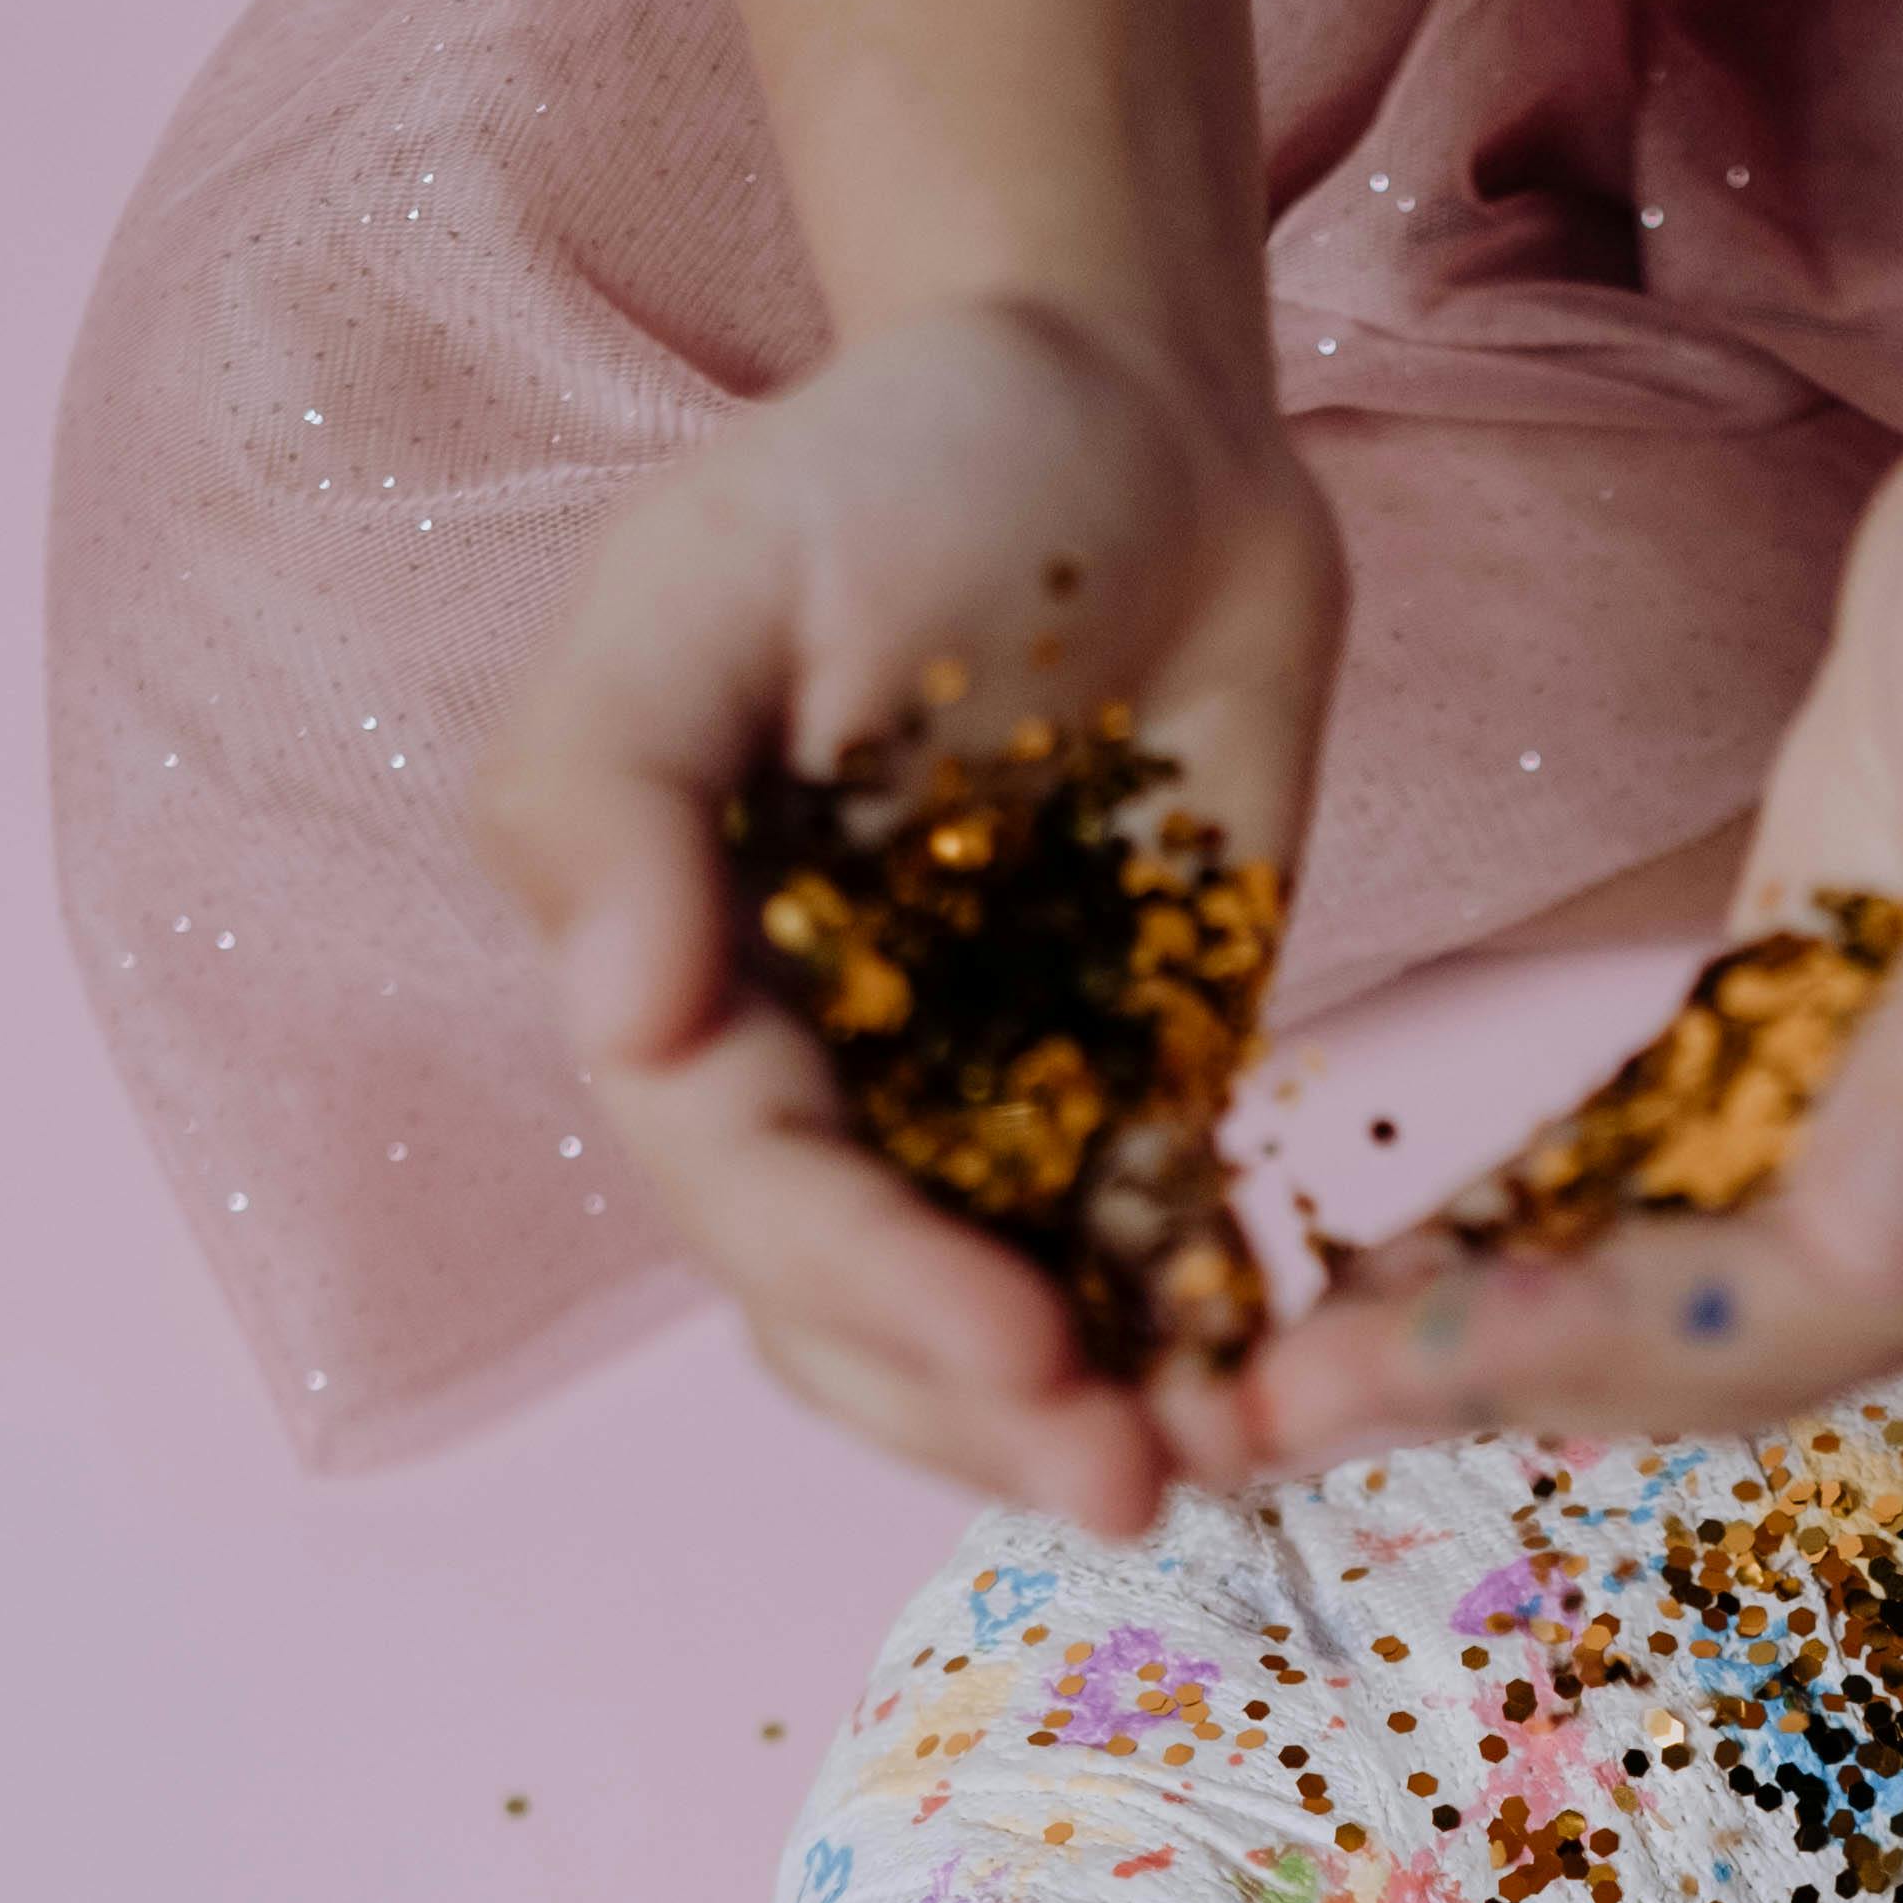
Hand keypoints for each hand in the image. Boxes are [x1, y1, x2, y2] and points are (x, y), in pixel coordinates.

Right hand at [473, 300, 1340, 1531]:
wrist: (1134, 421)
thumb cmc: (894, 466)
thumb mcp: (709, 577)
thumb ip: (619, 785)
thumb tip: (617, 1018)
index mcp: (681, 980)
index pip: (752, 1187)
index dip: (873, 1286)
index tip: (1017, 1343)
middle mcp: (809, 1077)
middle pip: (855, 1312)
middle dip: (980, 1409)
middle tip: (1126, 1482)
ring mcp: (968, 1104)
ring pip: (982, 1336)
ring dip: (1078, 1427)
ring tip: (1206, 1479)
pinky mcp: (1125, 1099)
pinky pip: (1143, 1270)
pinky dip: (1196, 1352)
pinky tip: (1285, 1403)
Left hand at [1222, 398, 1902, 1471]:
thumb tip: (1890, 1251)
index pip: (1829, 1308)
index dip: (1607, 1343)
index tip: (1398, 1365)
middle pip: (1733, 1337)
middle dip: (1497, 1373)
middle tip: (1258, 1411)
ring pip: (1679, 1288)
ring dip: (1486, 1337)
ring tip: (1272, 1374)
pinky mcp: (1828, 1059)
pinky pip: (1660, 1184)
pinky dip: (1527, 1234)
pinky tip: (1375, 1265)